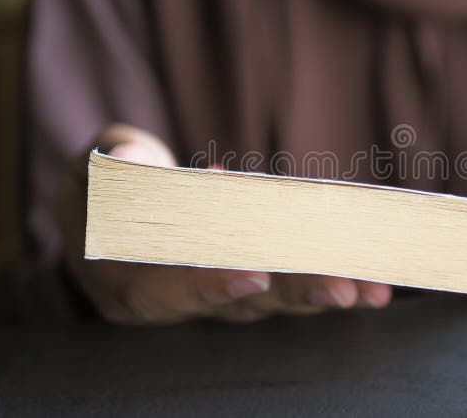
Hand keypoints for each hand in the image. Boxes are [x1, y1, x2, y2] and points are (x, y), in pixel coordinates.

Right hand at [58, 123, 391, 324]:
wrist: (111, 214)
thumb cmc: (101, 185)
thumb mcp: (94, 166)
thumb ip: (114, 164)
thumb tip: (135, 162)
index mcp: (127, 277)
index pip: (167, 288)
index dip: (209, 283)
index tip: (253, 274)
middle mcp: (180, 297)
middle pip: (237, 303)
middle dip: (293, 294)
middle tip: (344, 289)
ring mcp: (218, 293)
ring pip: (273, 300)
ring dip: (324, 290)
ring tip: (373, 286)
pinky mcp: (248, 277)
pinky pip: (288, 281)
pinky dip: (327, 276)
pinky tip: (370, 279)